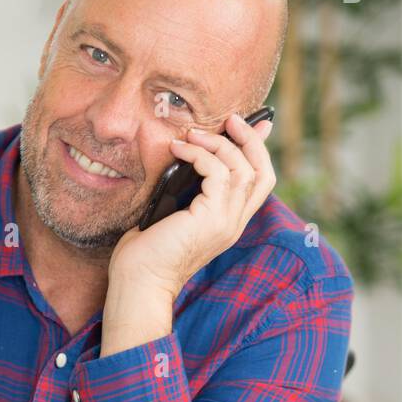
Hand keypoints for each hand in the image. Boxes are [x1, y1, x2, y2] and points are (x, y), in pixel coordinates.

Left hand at [108, 112, 275, 305]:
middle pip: (262, 172)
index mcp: (228, 223)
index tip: (254, 124)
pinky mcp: (211, 219)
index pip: (259, 183)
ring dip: (220, 144)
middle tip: (231, 119)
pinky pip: (219, 173)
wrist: (139, 282)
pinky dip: (200, 155)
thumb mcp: (173, 213)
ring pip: (243, 169)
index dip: (258, 151)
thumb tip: (186, 156)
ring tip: (194, 133)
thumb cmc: (146, 252)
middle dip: (250, 140)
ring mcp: (226, 222)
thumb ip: (188, 190)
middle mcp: (233, 223)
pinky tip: (180, 149)